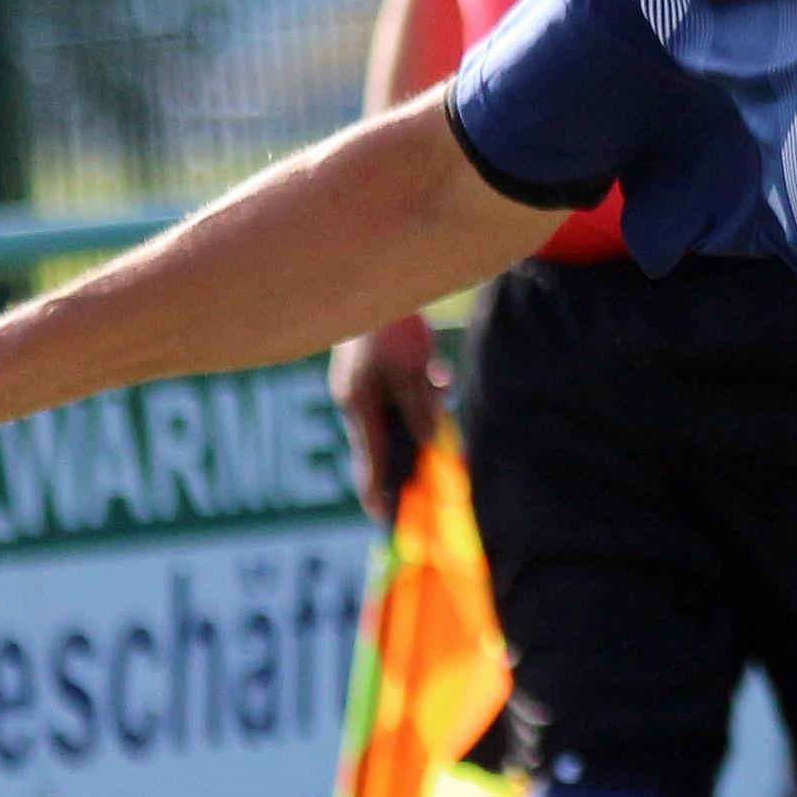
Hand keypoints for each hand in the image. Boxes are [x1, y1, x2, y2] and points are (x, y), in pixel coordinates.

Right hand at [331, 315, 445, 520]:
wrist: (375, 277)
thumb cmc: (388, 324)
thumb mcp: (409, 371)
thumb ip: (420, 408)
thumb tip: (431, 443)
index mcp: (357, 405)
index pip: (369, 460)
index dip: (376, 491)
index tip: (383, 519)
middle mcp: (359, 398)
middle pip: (389, 439)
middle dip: (414, 452)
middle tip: (436, 476)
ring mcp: (369, 381)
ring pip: (402, 412)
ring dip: (425, 410)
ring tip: (438, 388)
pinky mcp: (382, 365)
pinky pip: (407, 389)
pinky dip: (425, 387)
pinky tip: (438, 373)